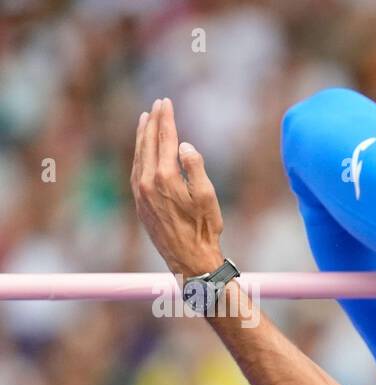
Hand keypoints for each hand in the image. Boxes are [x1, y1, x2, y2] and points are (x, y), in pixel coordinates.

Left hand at [130, 98, 224, 277]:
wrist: (189, 259)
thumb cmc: (204, 229)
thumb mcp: (208, 197)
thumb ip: (195, 167)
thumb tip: (184, 145)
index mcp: (165, 177)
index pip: (164, 138)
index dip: (166, 118)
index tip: (166, 102)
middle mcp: (147, 181)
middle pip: (148, 142)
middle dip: (153, 121)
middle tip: (158, 104)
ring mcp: (140, 191)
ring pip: (138, 154)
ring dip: (142, 135)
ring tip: (145, 119)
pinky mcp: (139, 201)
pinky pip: (135, 168)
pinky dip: (139, 153)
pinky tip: (142, 149)